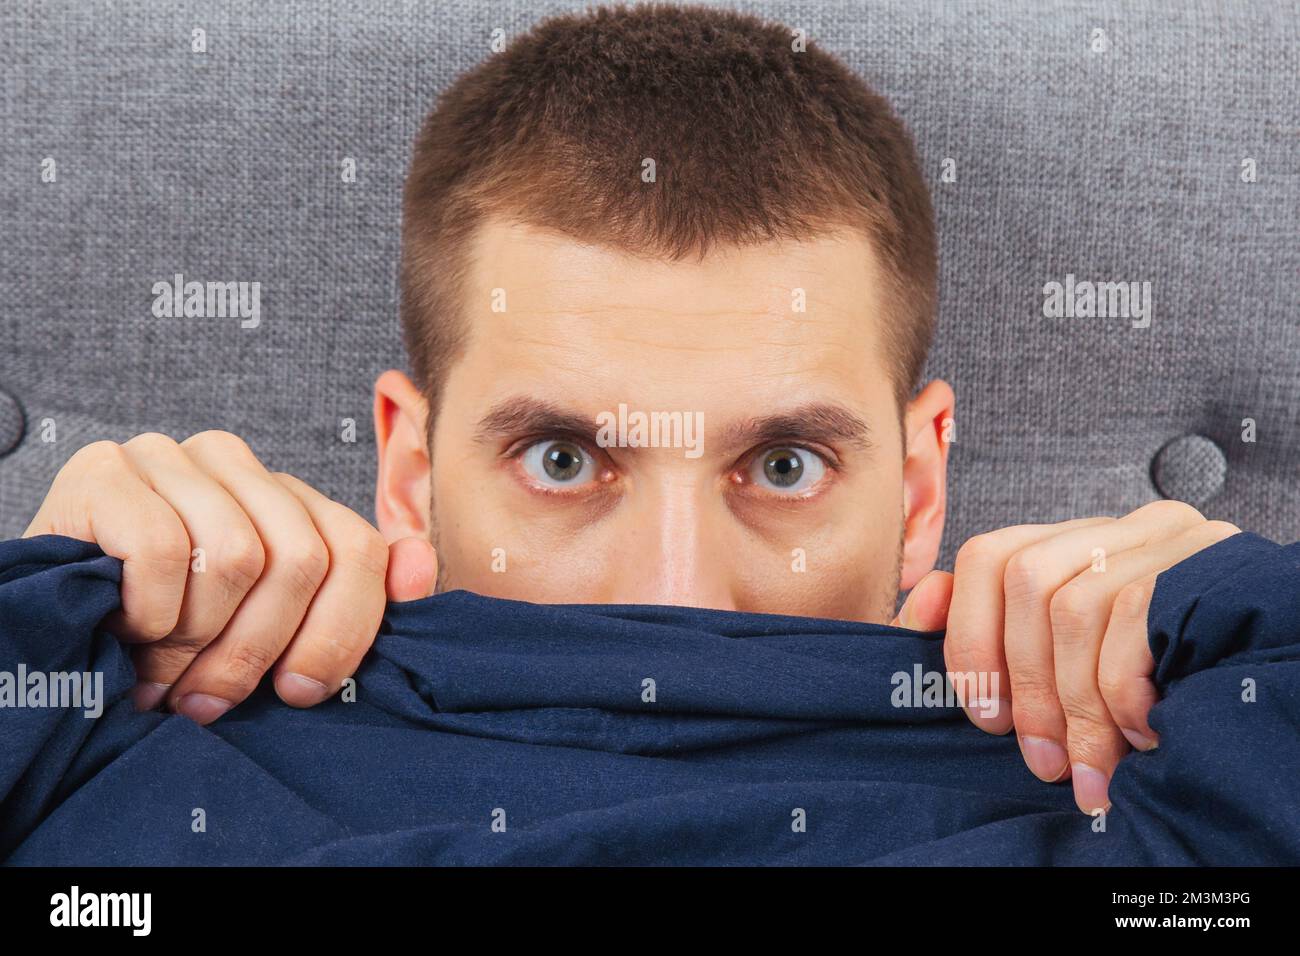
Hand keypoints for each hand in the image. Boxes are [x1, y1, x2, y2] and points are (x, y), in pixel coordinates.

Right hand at [24, 431, 438, 723]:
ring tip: (163, 670)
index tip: (298, 693)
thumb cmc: (164, 638)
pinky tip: (128, 629)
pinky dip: (149, 615)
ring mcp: (168, 456)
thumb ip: (349, 600)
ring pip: (235, 558)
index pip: (359, 551)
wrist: (47, 628)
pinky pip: (163, 553)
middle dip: (258, 651)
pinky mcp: (104, 470)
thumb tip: (421, 564)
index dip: (339, 635)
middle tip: (210, 698)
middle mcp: (233, 461)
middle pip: (302, 559)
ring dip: (194, 641)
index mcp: (283, 495)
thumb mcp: (263, 631)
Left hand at [892, 501, 1239, 812]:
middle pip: (1023, 577)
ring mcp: (1168, 539)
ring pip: (1072, 605)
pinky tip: (1141, 733)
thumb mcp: (1072, 664)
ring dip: (1072, 706)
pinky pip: (1130, 621)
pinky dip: (1121, 693)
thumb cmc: (1165, 681)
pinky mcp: (1205, 566)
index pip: (991, 555)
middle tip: (1038, 759)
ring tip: (1089, 768)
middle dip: (1021, 683)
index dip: (969, 637)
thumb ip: (996, 633)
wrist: (1277, 676)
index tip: (984, 715)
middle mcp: (1122, 528)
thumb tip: (926, 605)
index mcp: (1083, 542)